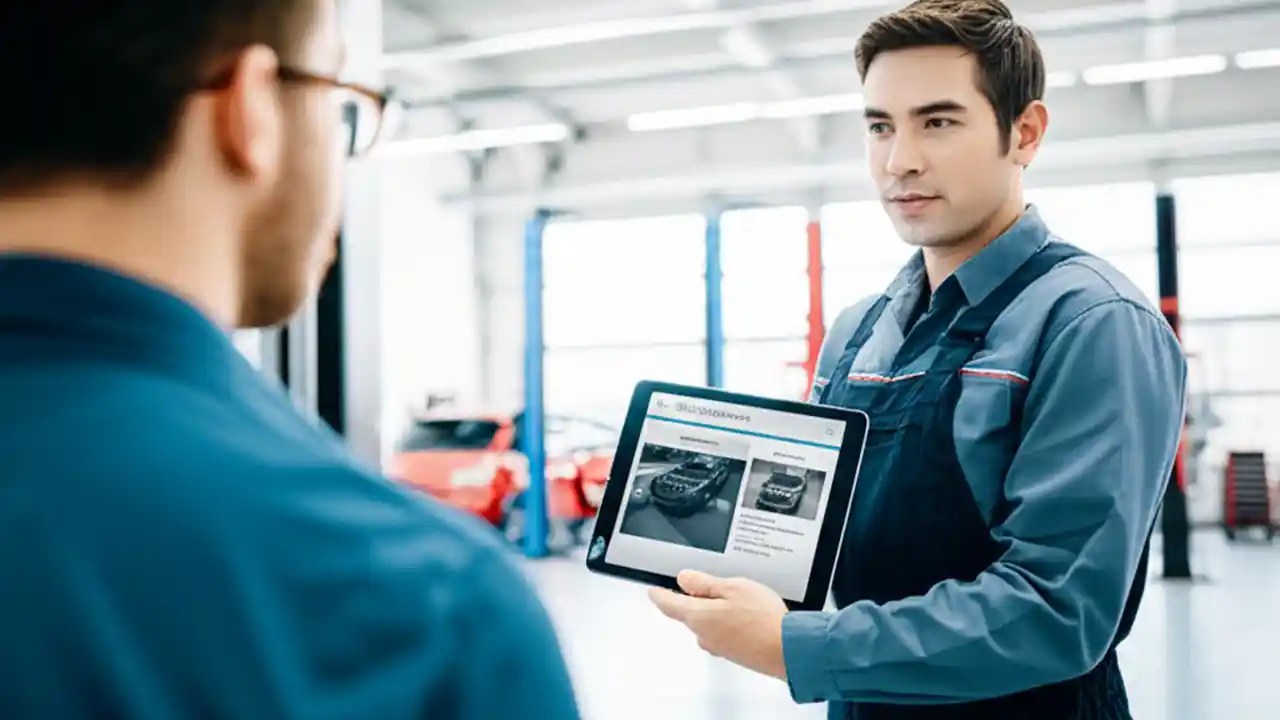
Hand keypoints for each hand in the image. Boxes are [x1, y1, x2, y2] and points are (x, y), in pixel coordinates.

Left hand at [648, 570, 788, 679]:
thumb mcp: (732, 587)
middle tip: (706, 585)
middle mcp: (704, 635)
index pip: (669, 605)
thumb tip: (684, 579)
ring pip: (706, 624)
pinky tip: (743, 616)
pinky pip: (721, 634)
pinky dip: (726, 623)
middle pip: (689, 614)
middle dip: (693, 599)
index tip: (653, 591)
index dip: (659, 595)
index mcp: (699, 616)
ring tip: (733, 598)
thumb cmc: (763, 618)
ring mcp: (719, 647)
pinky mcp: (734, 654)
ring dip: (712, 611)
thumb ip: (704, 583)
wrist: (789, 648)